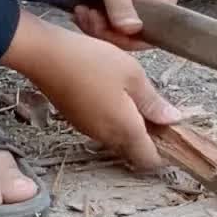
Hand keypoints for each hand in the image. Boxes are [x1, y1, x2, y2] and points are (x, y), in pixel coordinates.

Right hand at [5, 14, 181, 168]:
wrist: (43, 56)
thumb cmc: (90, 62)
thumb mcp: (132, 74)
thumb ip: (153, 101)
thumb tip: (172, 119)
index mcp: (125, 129)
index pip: (149, 159)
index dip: (165, 152)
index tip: (171, 131)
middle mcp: (106, 136)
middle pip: (133, 150)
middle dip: (148, 137)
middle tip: (154, 107)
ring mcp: (88, 129)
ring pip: (117, 139)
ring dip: (129, 125)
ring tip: (132, 94)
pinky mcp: (76, 119)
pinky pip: (101, 127)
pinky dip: (112, 118)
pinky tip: (111, 92)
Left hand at [72, 0, 179, 50]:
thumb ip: (122, 9)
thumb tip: (131, 31)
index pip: (150, 34)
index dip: (124, 38)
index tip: (101, 26)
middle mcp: (155, 4)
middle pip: (130, 35)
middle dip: (105, 30)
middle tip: (87, 16)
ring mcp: (137, 5)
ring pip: (116, 31)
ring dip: (95, 26)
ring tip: (82, 12)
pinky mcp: (119, 4)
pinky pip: (108, 23)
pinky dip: (93, 21)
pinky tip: (81, 11)